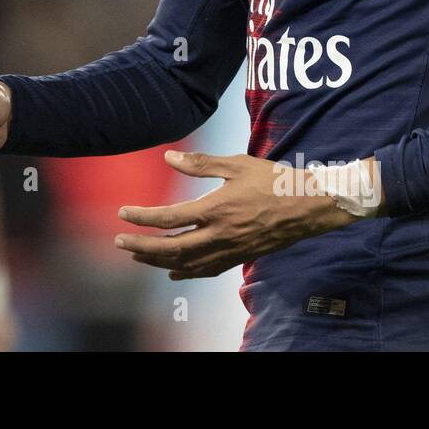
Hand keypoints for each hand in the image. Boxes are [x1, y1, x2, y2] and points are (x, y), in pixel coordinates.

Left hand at [115, 150, 360, 279]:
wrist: (308, 206)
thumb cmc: (273, 180)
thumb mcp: (237, 164)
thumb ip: (201, 163)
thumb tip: (168, 158)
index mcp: (216, 209)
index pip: (169, 218)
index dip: (142, 217)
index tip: (122, 213)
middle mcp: (219, 234)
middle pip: (171, 247)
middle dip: (142, 246)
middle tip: (120, 242)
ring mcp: (230, 249)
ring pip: (186, 262)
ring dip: (158, 260)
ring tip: (138, 255)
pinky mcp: (240, 256)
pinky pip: (207, 269)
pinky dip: (186, 271)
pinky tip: (173, 270)